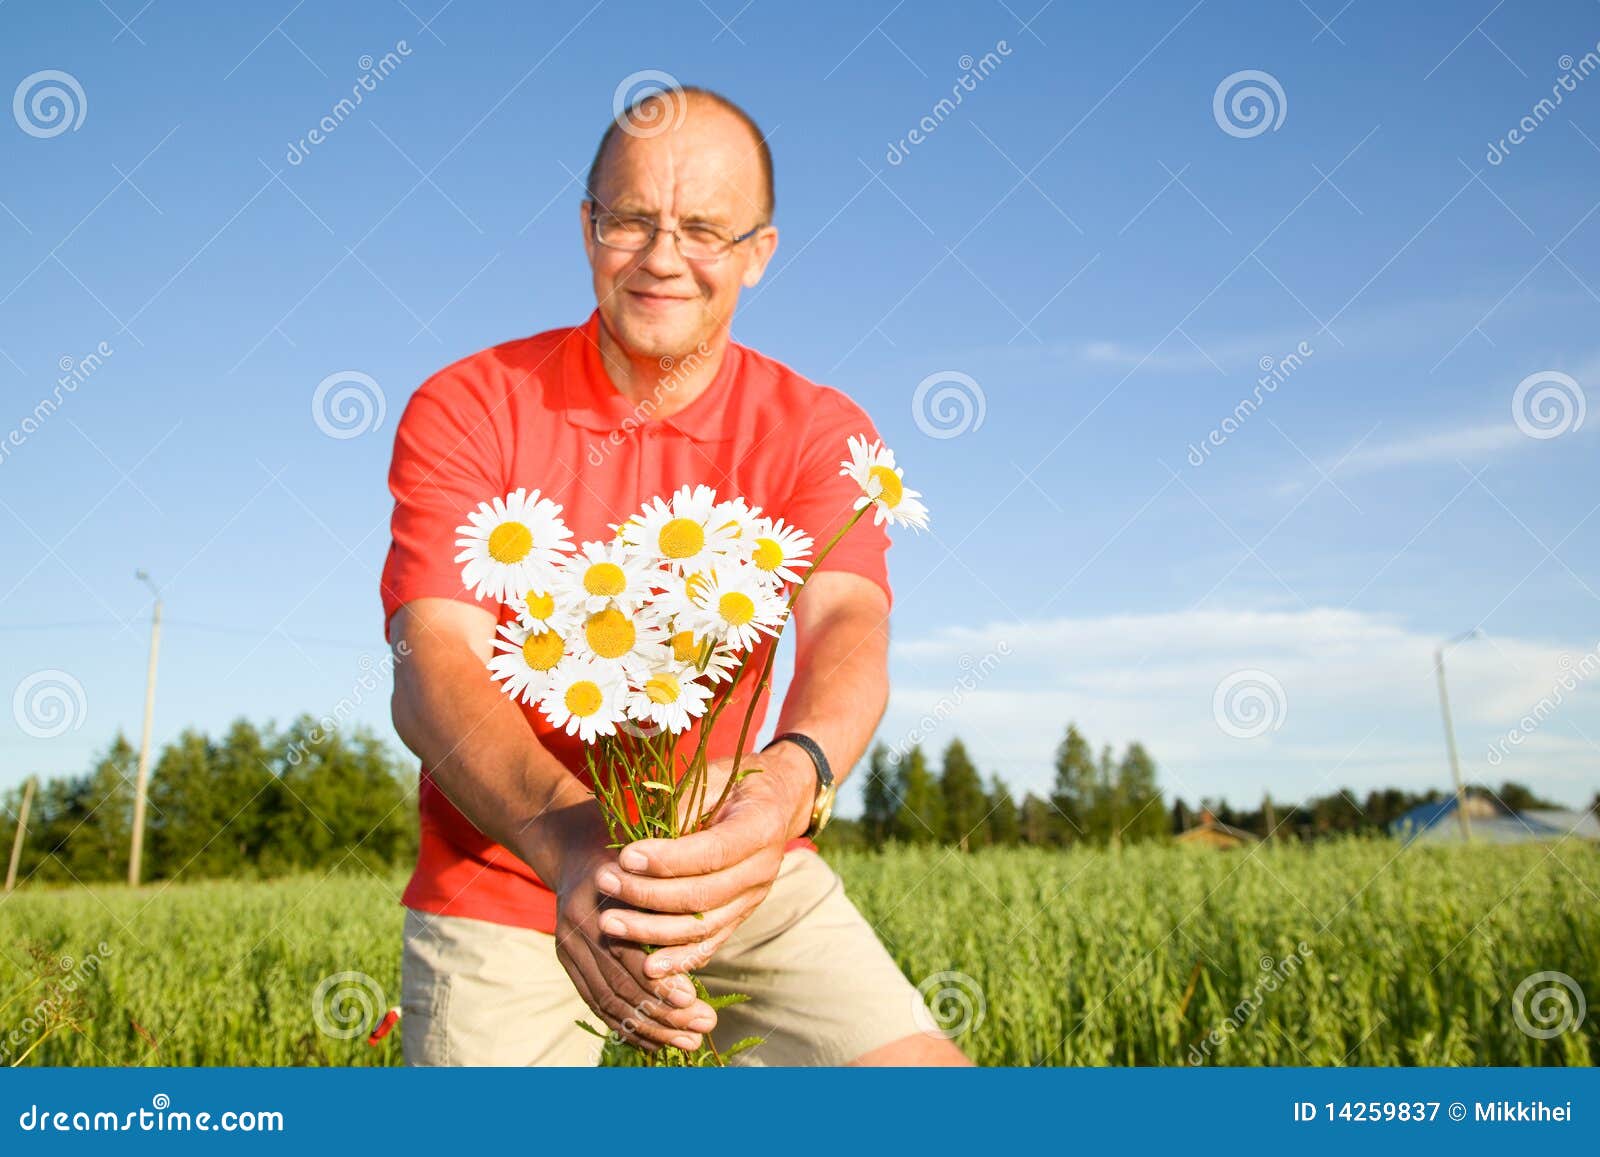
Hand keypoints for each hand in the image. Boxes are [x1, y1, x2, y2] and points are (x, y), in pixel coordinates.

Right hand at [546, 806, 720, 1051]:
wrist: (572, 845)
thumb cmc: (625, 850)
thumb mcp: (643, 861)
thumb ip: (665, 890)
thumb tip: (702, 934)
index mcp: (595, 906)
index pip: (627, 957)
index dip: (658, 982)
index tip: (692, 999)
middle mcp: (575, 933)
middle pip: (619, 988)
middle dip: (663, 1014)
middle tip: (703, 1026)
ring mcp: (568, 952)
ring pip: (609, 1003)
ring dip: (650, 1029)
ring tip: (690, 1041)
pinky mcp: (569, 965)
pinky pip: (597, 1004)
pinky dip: (628, 1027)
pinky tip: (657, 1044)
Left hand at [593, 743, 816, 978]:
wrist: (776, 801)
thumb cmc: (735, 784)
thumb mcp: (711, 777)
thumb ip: (682, 805)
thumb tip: (644, 838)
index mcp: (760, 827)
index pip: (712, 853)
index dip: (667, 860)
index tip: (624, 856)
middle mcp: (762, 870)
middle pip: (703, 895)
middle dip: (648, 894)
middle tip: (604, 883)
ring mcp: (753, 899)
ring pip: (703, 927)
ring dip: (652, 931)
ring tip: (609, 922)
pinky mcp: (741, 917)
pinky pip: (710, 945)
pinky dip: (679, 960)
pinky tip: (647, 967)